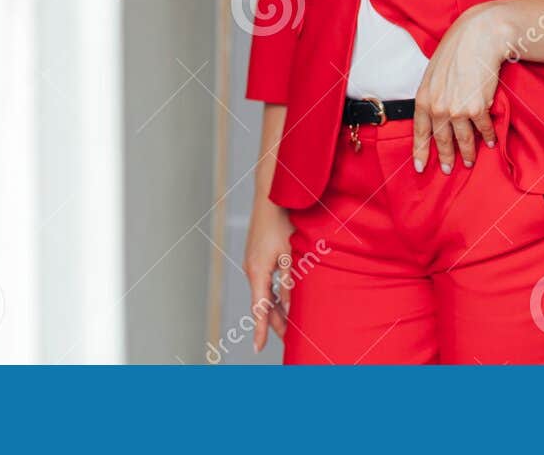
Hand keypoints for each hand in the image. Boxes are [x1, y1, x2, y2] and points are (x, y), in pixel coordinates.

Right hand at [243, 196, 295, 352]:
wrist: (272, 195)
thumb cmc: (282, 221)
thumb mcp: (289, 254)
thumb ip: (290, 280)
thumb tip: (291, 304)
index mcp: (258, 271)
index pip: (260, 308)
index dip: (261, 329)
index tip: (259, 348)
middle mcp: (252, 268)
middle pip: (263, 302)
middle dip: (275, 321)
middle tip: (289, 339)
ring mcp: (254, 261)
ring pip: (266, 291)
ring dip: (277, 306)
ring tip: (290, 323)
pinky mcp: (259, 254)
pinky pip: (266, 280)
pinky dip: (276, 292)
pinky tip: (286, 298)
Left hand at [413, 3, 510, 173]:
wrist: (477, 39)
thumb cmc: (455, 51)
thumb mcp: (433, 73)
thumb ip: (432, 95)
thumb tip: (436, 114)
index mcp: (423, 98)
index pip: (420, 132)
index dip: (420, 151)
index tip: (421, 166)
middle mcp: (438, 108)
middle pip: (442, 140)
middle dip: (446, 157)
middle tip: (448, 169)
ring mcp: (458, 110)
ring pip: (463, 140)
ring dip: (468, 153)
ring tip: (470, 161)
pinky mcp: (478, 109)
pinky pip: (483, 129)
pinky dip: (487, 136)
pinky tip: (490, 141)